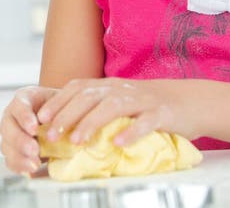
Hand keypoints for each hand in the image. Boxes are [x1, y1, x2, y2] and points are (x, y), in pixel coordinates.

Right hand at [0, 85, 56, 173]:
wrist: (63, 119)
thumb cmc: (63, 108)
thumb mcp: (64, 102)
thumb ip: (62, 111)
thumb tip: (65, 126)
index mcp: (24, 98)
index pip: (19, 106)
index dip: (25, 117)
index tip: (34, 128)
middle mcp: (12, 115)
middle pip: (8, 127)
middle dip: (20, 140)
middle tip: (35, 150)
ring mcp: (10, 134)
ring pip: (6, 145)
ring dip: (19, 156)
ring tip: (35, 164)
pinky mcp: (13, 151)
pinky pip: (9, 160)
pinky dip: (19, 166)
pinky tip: (30, 170)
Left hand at [37, 77, 198, 147]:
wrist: (189, 101)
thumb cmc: (147, 105)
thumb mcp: (119, 101)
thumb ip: (96, 108)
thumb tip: (64, 127)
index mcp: (109, 86)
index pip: (77, 88)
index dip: (58, 102)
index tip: (41, 118)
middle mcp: (122, 89)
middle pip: (89, 97)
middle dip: (67, 115)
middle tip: (52, 134)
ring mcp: (141, 100)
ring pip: (112, 107)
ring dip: (92, 123)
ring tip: (77, 141)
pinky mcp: (161, 113)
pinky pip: (145, 122)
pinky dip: (131, 132)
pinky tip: (119, 143)